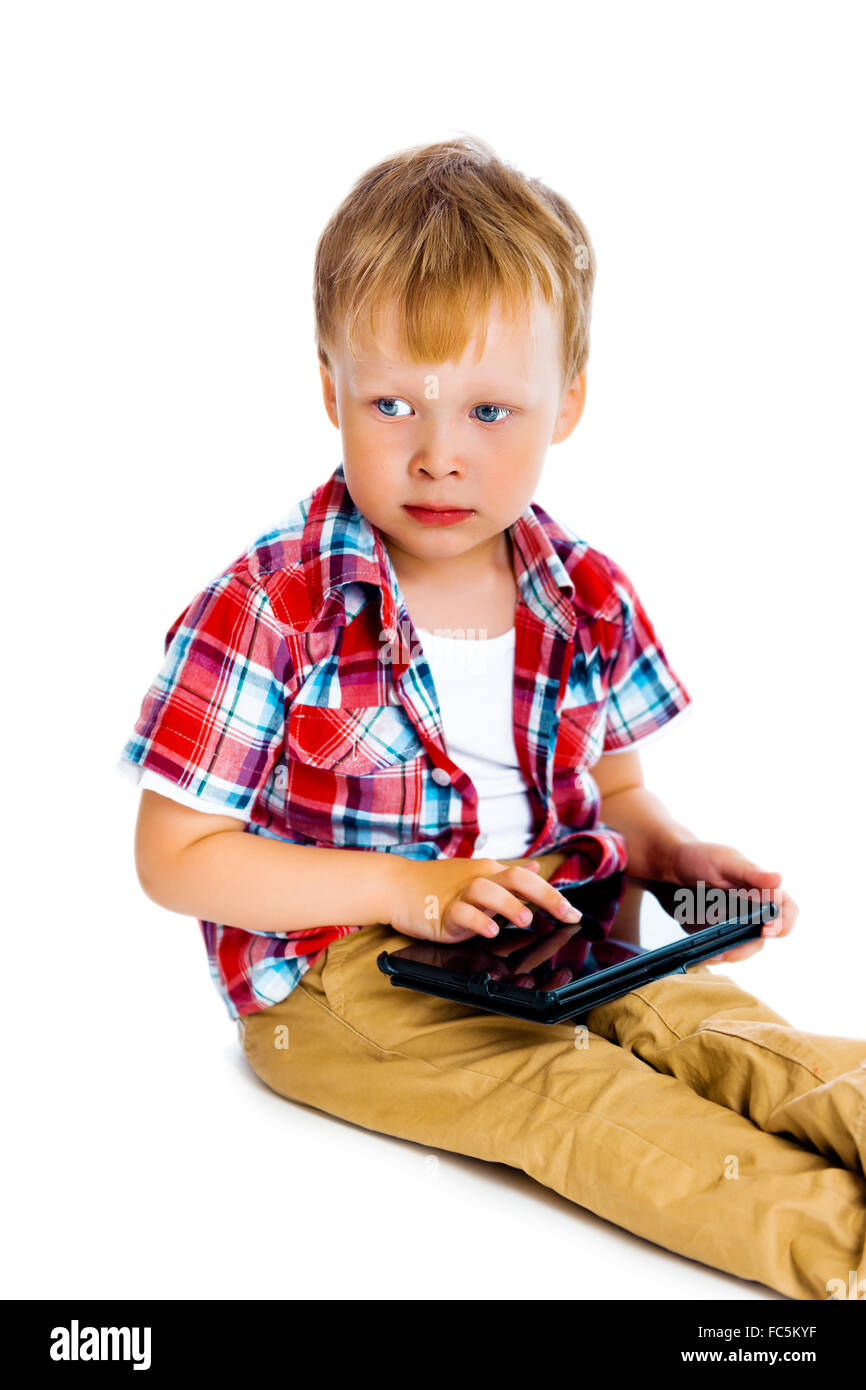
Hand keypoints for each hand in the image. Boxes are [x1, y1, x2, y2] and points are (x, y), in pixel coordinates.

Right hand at [386, 855, 583, 944]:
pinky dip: (478, 921)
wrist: (396, 885)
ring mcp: (459, 894)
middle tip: (566, 914)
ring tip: (526, 920)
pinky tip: (490, 930)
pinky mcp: (442, 911)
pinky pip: (462, 913)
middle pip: (515, 879)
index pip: (527, 878)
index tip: (574, 913)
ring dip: (509, 905)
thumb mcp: (477, 875)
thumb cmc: (437, 884)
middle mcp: (478, 879)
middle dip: (545, 896)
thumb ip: (508, 875)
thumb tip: (535, 867)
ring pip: (488, 891)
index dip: (554, 895)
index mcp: (489, 872)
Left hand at [666, 840, 798, 963]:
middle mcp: (752, 908)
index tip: (765, 930)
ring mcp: (734, 924)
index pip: (786, 909)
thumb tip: (780, 879)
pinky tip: (698, 953)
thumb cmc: (698, 855)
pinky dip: (712, 955)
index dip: (783, 923)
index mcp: (760, 888)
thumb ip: (751, 872)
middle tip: (724, 951)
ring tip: (708, 953)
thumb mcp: (723, 860)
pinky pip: (720, 951)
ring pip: (742, 948)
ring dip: (728, 954)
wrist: (666, 865)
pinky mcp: (716, 934)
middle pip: (763, 937)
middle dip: (746, 947)